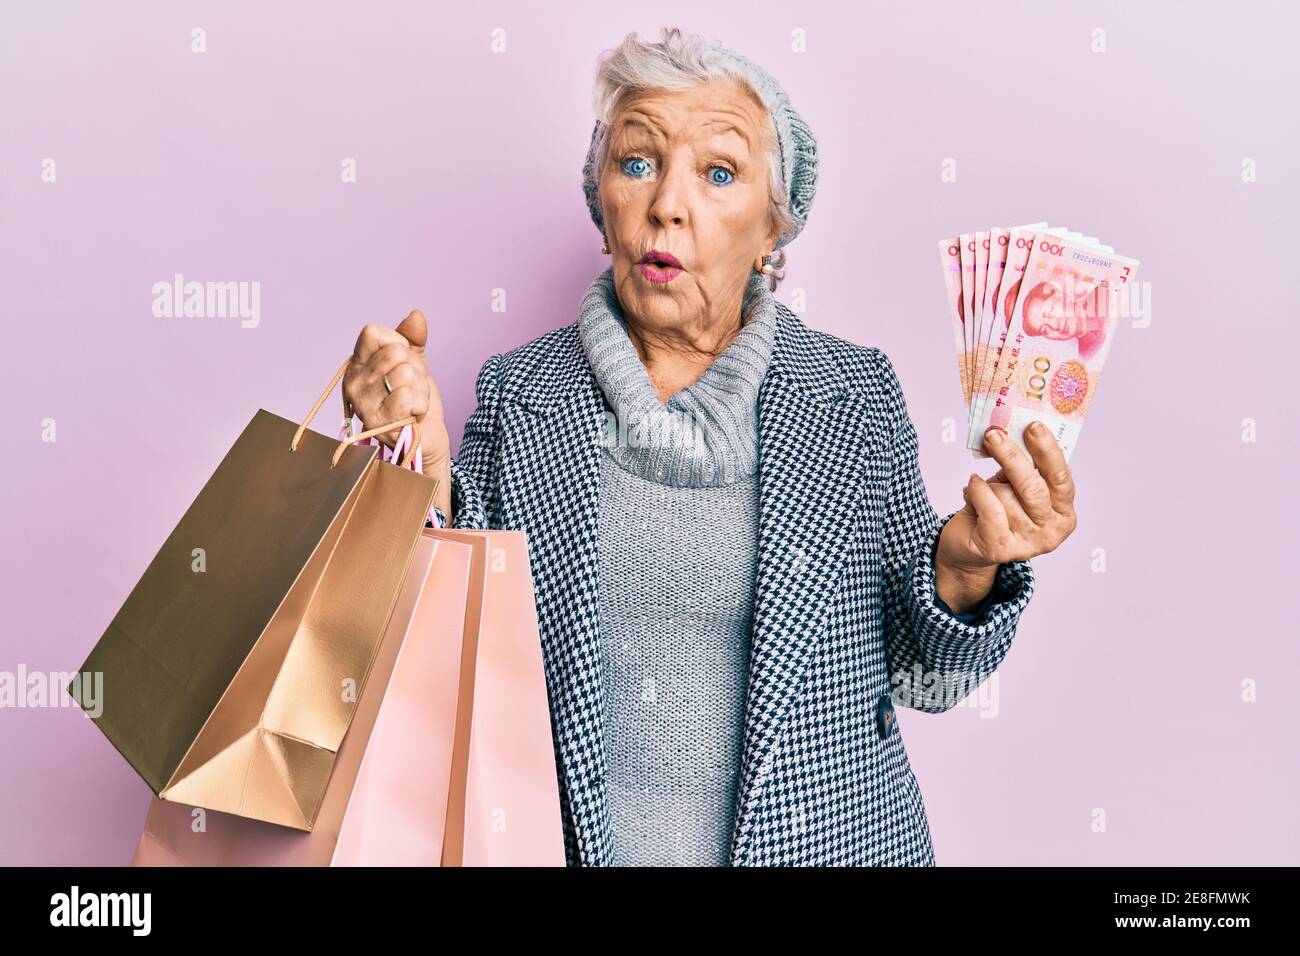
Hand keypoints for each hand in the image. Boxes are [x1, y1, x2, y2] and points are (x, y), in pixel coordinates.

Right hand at [342, 310, 451, 516]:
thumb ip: (413, 338)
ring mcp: (364, 404)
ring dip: (421, 389)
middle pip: (394, 352)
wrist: (427, 437)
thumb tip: (416, 315)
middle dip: (415, 369)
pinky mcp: (378, 423)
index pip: (373, 332)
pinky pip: (407, 396)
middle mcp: (354, 383)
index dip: (398, 342)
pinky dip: (421, 404)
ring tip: (413, 402)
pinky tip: (414, 414)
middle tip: (411, 387)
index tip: (403, 362)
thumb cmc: (415, 400)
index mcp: (358, 365)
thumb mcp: (415, 362)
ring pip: (405, 374)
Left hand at [934, 421, 1078, 612]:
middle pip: (1033, 486)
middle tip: (993, 434)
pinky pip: (988, 508)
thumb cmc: (996, 511)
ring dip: (987, 485)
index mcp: (1064, 512)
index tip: (1032, 426)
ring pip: (1006, 496)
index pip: (1061, 477)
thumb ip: (1019, 466)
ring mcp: (1028, 544)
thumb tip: (1006, 432)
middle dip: (1011, 456)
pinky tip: (969, 489)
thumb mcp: (1013, 486)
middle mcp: (1052, 531)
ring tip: (980, 488)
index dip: (1047, 451)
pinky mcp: (1000, 549)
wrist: (969, 547)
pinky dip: (976, 492)